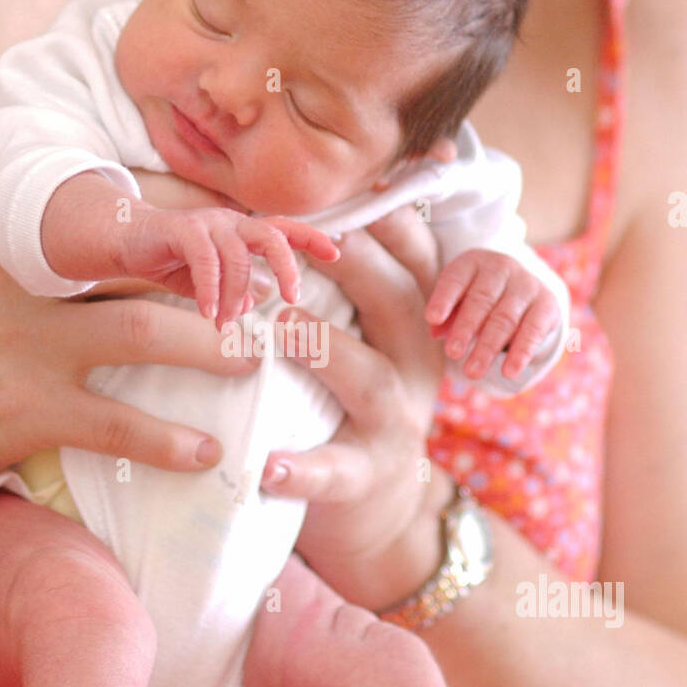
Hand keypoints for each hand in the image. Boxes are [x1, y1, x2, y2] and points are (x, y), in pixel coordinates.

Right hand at [0, 173, 260, 484]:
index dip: (210, 215)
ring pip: (150, 333)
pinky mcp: (28, 406)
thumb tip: (82, 173)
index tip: (266, 233)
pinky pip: (115, 423)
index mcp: (30, 224)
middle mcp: (38, 272)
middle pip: (158, 260)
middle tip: (284, 298)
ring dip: (216, 349)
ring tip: (259, 363)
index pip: (141, 204)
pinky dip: (166, 440)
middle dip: (230, 277)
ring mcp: (35, 340)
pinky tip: (206, 452)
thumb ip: (21, 201)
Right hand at [40, 171, 338, 330]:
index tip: (336, 252)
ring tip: (228, 322)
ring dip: (237, 291)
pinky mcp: (178, 229)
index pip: (283, 229)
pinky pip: (204, 256)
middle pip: (271, 233)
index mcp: (240, 231)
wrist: (119, 240)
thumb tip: (256, 302)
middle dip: (287, 263)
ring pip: (237, 252)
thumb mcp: (206, 279)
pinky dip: (211, 287)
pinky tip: (210, 313)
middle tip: (293, 298)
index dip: (311, 237)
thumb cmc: (166, 257)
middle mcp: (227, 221)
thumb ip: (232, 288)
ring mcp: (204, 223)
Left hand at [259, 204, 452, 610]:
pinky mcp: (365, 476)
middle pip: (395, 300)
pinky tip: (267, 466)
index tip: (354, 176)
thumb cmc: (355, 399)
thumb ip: (356, 277)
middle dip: (351, 261)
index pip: (414, 254)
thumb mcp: (372, 335)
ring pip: (367, 376)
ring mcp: (395, 422)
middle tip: (292, 233)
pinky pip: (335, 470)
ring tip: (275, 328)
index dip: (387, 213)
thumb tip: (322, 196)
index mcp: (418, 321)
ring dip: (322, 346)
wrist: (380, 509)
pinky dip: (302, 469)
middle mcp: (418, 363)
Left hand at [424, 249, 559, 379]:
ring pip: (506, 318)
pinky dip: (521, 353)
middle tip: (452, 353)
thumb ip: (445, 314)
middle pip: (482, 299)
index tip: (432, 318)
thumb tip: (435, 331)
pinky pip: (533, 330)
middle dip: (465, 328)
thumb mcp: (457, 298)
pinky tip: (509, 371)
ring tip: (472, 372)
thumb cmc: (476, 296)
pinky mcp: (547, 304)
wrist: (520, 288)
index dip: (444, 297)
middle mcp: (502, 267)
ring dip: (488, 347)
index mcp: (474, 262)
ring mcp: (527, 284)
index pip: (456, 277)